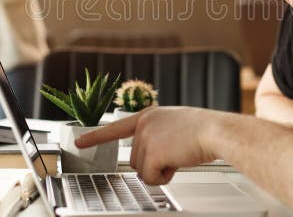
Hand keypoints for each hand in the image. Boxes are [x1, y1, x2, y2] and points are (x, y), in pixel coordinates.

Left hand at [75, 107, 218, 184]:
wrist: (214, 131)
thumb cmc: (201, 130)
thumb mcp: (173, 125)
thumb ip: (157, 136)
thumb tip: (149, 158)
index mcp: (147, 116)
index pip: (115, 128)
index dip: (95, 136)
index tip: (78, 141)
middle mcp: (143, 124)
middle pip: (135, 159)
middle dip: (154, 163)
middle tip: (175, 153)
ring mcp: (145, 137)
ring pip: (142, 170)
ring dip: (160, 170)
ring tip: (179, 155)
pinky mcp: (151, 152)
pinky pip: (150, 177)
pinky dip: (164, 176)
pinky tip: (177, 162)